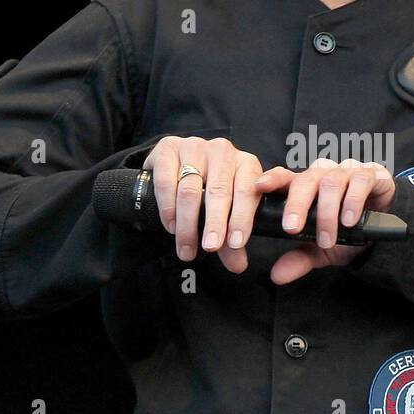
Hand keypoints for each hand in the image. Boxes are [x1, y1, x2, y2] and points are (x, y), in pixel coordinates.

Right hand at [141, 135, 263, 272]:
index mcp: (246, 164)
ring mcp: (194, 146)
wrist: (178, 164)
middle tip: (210, 248)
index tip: (237, 244)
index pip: (248, 191)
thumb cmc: (210, 191)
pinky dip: (168, 208)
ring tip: (186, 248)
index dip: (243, 218)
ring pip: (190, 189)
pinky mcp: (167, 147)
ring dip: (187, 223)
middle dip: (214, 223)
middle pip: (218, 190)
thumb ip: (232, 240)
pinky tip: (171, 226)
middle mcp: (222, 150)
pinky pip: (166, 181)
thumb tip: (238, 266)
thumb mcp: (227, 212)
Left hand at [253, 157, 396, 284]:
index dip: (272, 179)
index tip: (258, 187)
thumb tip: (276, 276)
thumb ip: (301, 259)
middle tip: (292, 228)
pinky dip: (353, 201)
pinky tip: (349, 221)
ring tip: (328, 238)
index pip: (286, 177)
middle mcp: (325, 173)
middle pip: (306, 180)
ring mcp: (348, 171)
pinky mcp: (373, 174)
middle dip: (297, 204)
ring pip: (331, 181)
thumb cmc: (350, 232)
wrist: (386, 230)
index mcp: (308, 186)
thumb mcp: (323, 250)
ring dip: (327, 212)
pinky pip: (360, 181)